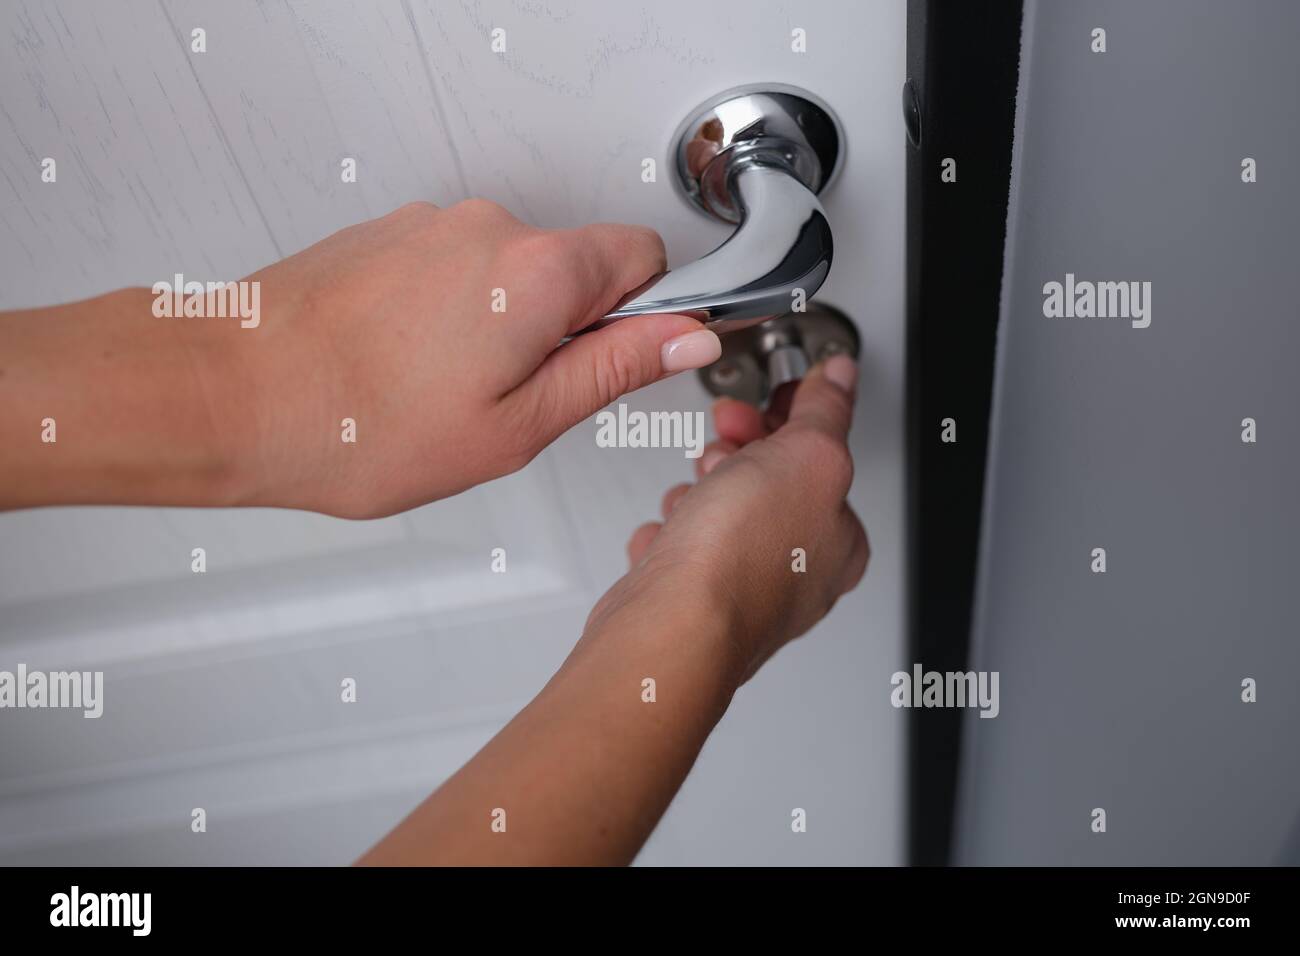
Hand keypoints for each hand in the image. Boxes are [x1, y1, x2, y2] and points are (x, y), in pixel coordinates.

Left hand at [220, 200, 719, 516]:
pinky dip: (454, 314)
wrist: (229, 393)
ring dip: (505, 326)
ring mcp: (432, 225)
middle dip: (566, 331)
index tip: (618, 365)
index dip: (646, 317)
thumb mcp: (518, 424)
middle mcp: (488, 228)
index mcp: (537, 271)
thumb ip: (614, 369)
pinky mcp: (388, 235)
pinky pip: (457, 271)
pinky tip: (409, 367)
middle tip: (515, 401)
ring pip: (514, 274)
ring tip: (446, 391)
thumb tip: (687, 336)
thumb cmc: (358, 425)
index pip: (646, 259)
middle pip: (578, 266)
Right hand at [585, 355, 869, 687]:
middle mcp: (800, 576)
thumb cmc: (741, 557)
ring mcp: (744, 593)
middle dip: (738, 454)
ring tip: (691, 496)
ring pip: (721, 518)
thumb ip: (826, 410)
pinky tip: (667, 537)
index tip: (767, 399)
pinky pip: (679, 554)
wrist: (669, 625)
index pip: (825, 460)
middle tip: (721, 445)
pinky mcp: (694, 605)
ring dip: (699, 493)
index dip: (792, 418)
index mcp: (841, 543)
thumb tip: (841, 377)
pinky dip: (669, 538)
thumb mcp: (807, 454)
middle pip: (771, 485)